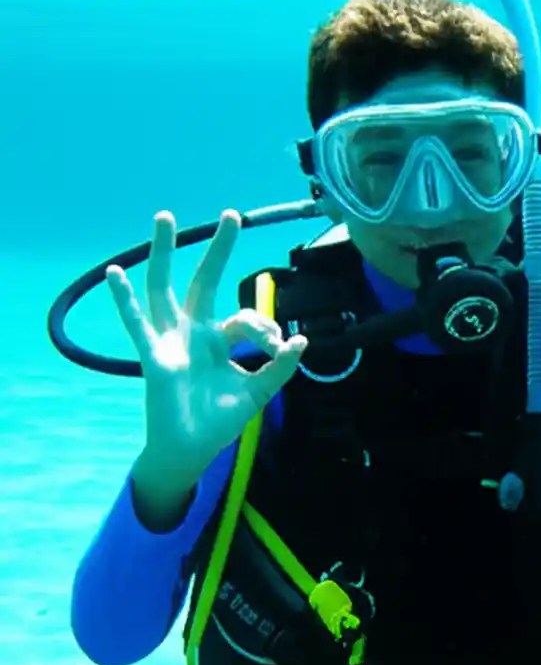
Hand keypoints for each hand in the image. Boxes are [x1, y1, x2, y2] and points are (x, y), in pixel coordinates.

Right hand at [108, 210, 306, 494]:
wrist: (192, 449)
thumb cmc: (220, 420)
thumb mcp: (258, 391)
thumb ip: (279, 368)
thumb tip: (302, 341)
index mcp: (220, 339)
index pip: (247, 318)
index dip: (268, 329)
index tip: (281, 348)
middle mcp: (194, 332)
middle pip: (206, 281)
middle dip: (219, 249)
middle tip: (231, 214)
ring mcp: (172, 340)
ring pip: (164, 288)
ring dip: (163, 254)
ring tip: (164, 217)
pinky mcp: (155, 356)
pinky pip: (137, 324)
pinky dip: (124, 300)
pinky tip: (114, 273)